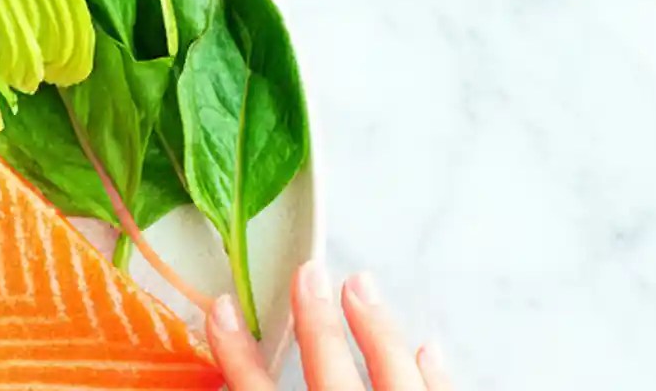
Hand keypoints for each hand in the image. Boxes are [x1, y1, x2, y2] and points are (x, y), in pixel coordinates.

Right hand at [208, 262, 451, 389]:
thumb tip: (222, 385)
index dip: (236, 353)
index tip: (221, 311)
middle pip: (328, 374)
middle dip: (316, 322)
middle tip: (308, 275)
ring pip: (392, 377)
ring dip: (377, 329)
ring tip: (361, 284)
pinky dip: (434, 377)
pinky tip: (427, 350)